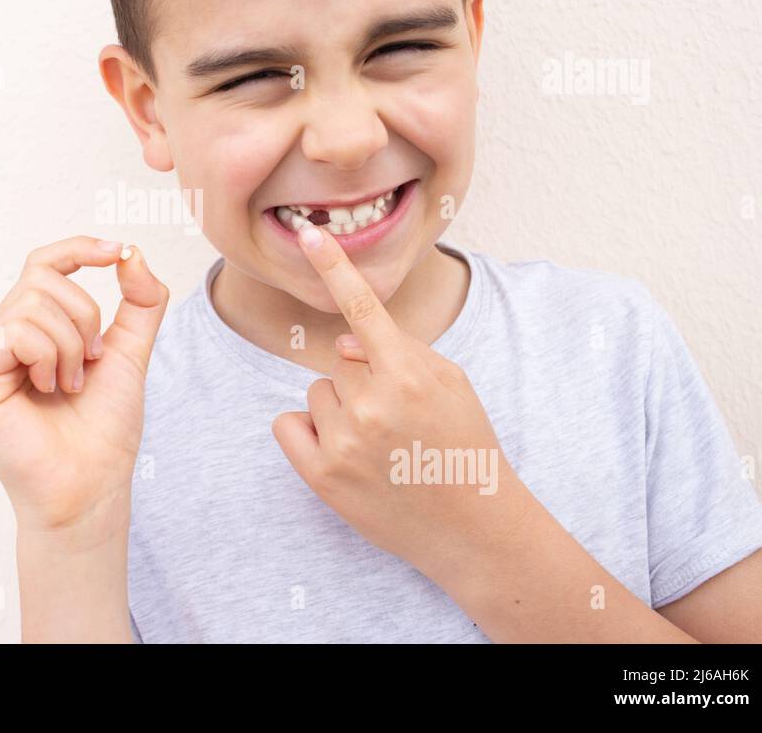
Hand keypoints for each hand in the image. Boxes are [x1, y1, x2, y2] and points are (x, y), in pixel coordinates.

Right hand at [0, 236, 168, 535]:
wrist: (91, 485)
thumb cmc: (104, 429)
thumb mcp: (131, 352)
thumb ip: (140, 302)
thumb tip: (131, 253)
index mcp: (33, 328)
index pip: (44, 264)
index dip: (77, 249)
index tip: (115, 252)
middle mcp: (2, 335)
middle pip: (42, 278)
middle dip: (84, 316)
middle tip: (89, 364)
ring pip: (31, 303)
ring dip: (70, 345)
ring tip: (69, 385)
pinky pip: (14, 330)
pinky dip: (47, 357)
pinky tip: (46, 391)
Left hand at [271, 224, 527, 581]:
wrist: (474, 529)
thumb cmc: (465, 446)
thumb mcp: (452, 385)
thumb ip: (402, 351)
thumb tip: (346, 341)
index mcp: (409, 375)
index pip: (364, 309)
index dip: (334, 267)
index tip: (309, 233)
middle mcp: (373, 405)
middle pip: (339, 361)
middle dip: (361, 380)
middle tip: (396, 420)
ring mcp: (344, 442)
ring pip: (317, 391)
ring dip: (339, 408)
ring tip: (379, 443)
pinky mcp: (321, 476)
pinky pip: (288, 424)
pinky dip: (307, 432)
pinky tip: (342, 453)